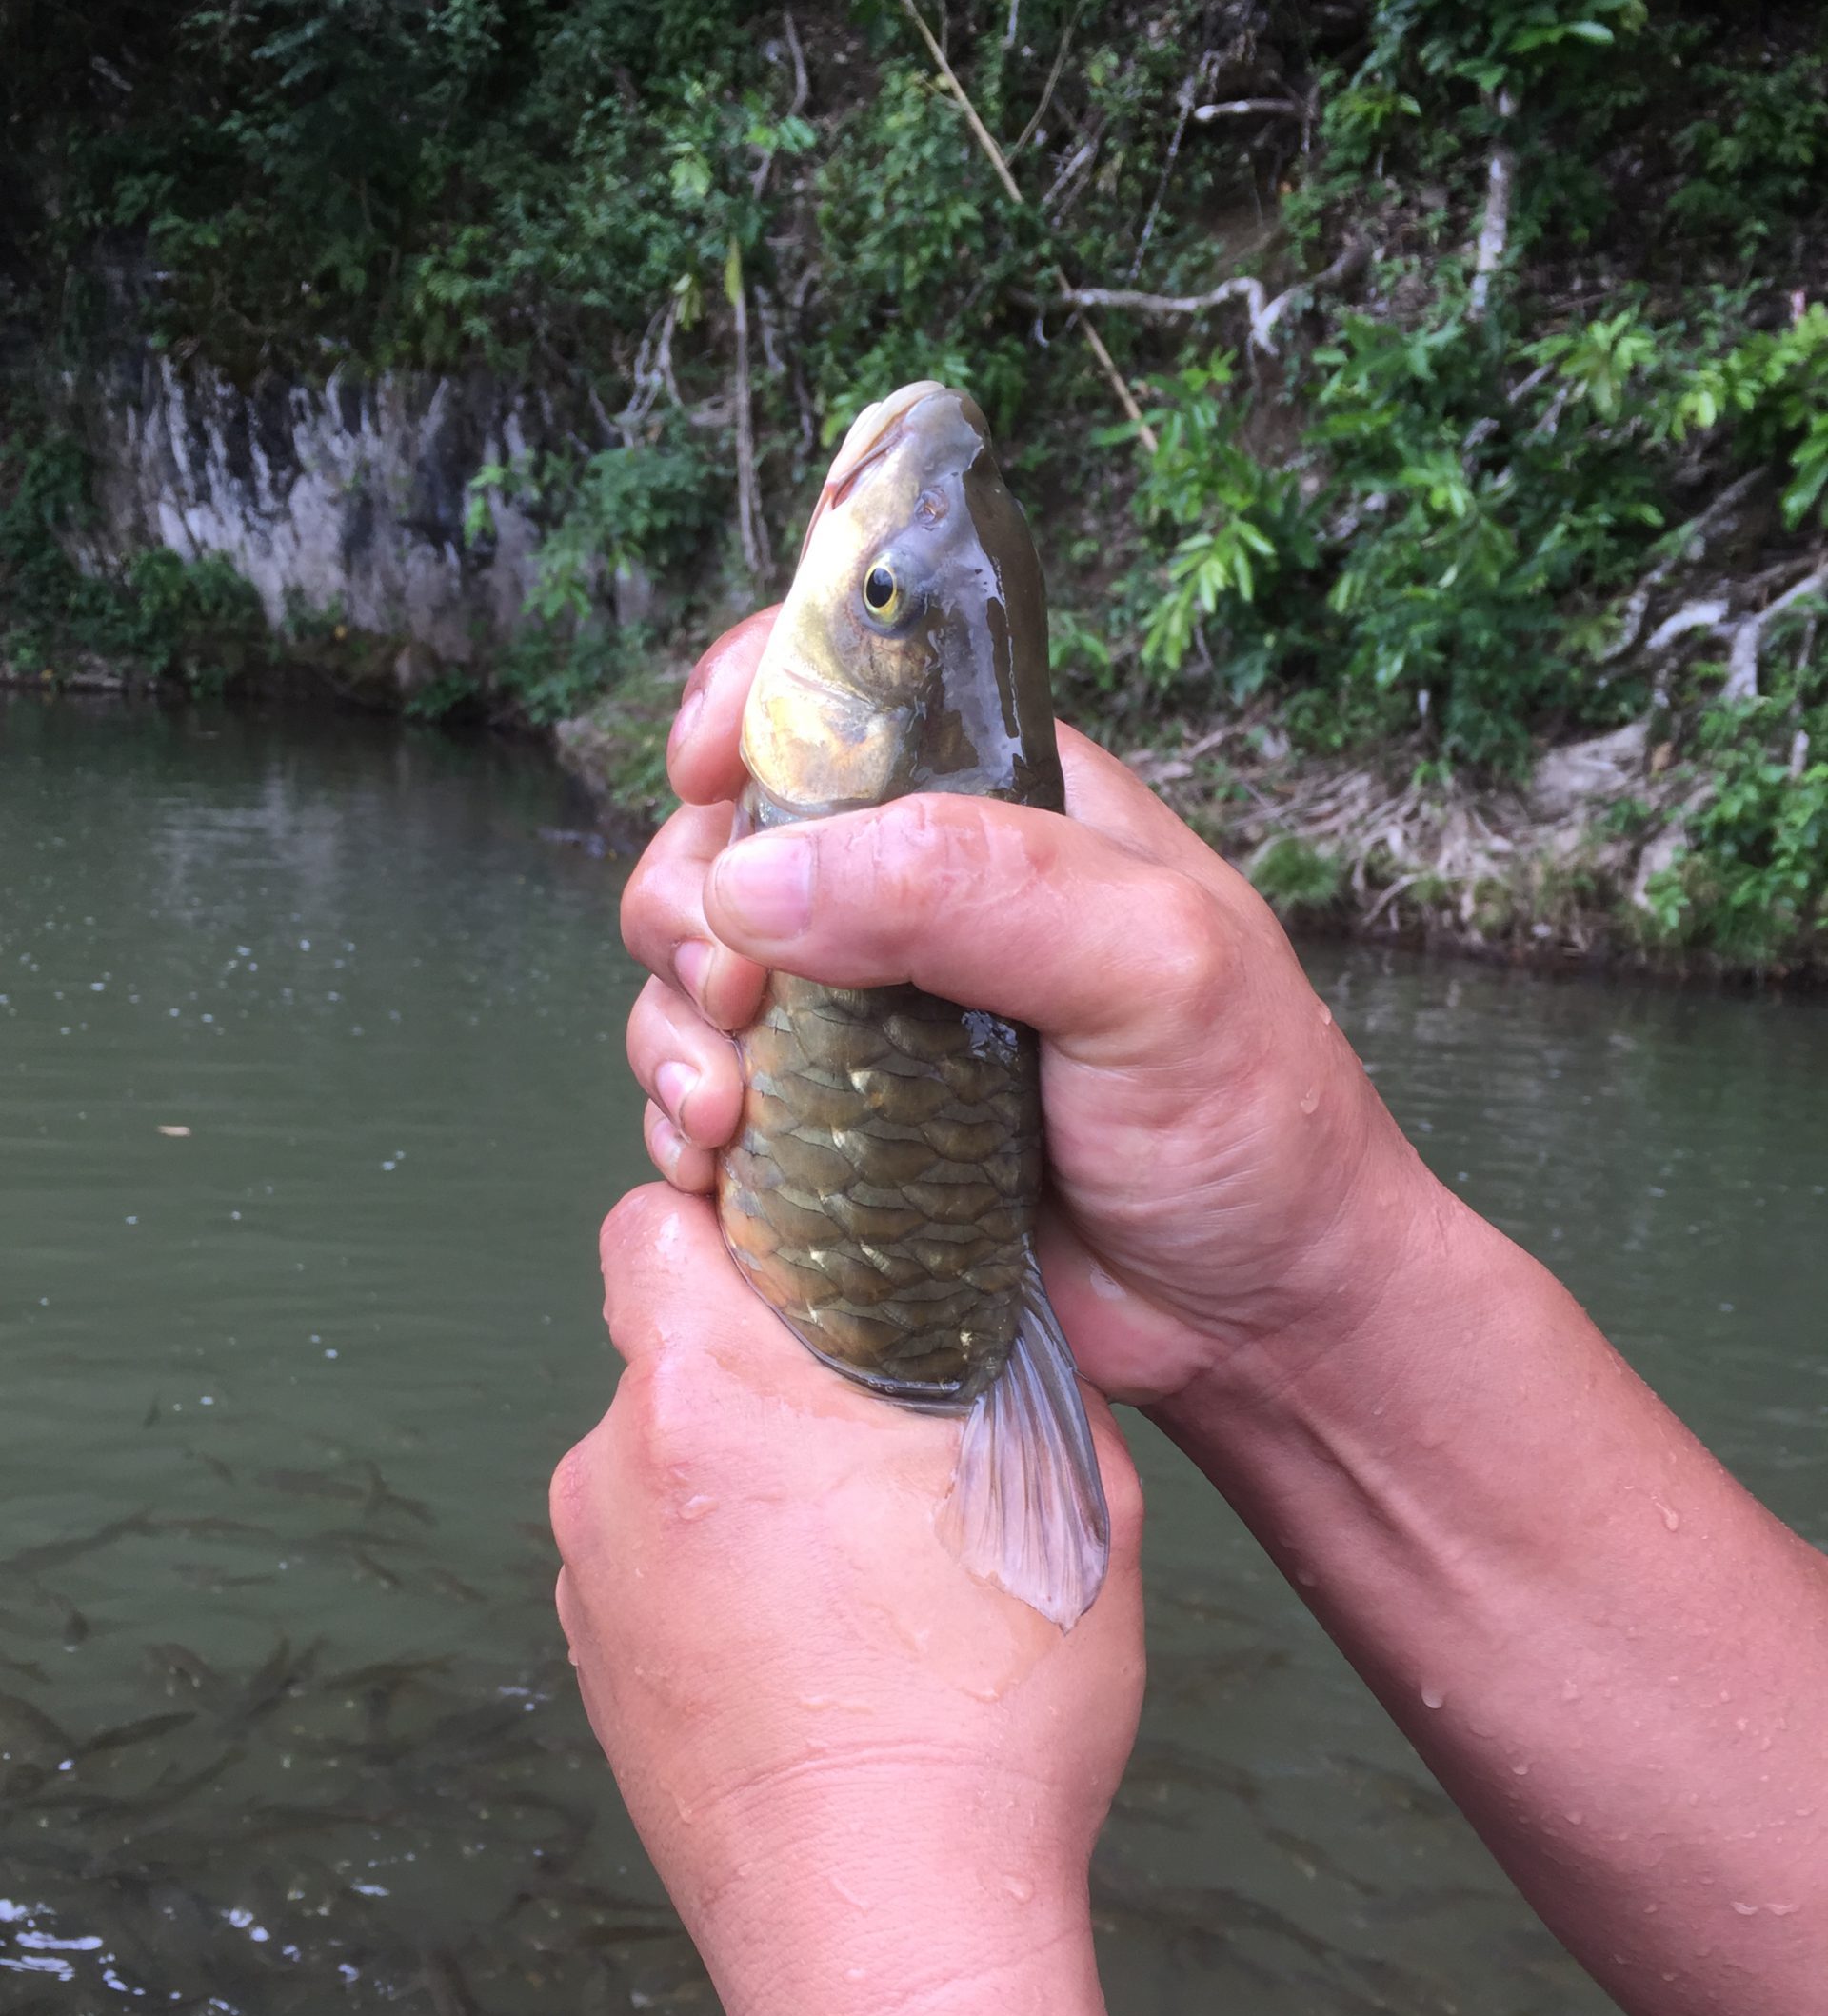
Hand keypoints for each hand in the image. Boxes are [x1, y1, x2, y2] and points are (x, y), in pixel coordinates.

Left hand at [551, 1182, 1146, 2015]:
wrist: (890, 1931)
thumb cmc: (980, 1705)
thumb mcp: (1056, 1479)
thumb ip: (1002, 1356)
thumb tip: (983, 1296)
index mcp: (705, 1394)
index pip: (653, 1222)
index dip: (728, 1213)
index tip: (811, 1245)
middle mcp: (614, 1474)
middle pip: (668, 1351)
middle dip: (766, 1363)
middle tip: (881, 1421)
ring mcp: (596, 1587)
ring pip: (669, 1467)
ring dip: (747, 1478)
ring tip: (866, 1561)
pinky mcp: (602, 1677)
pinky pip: (660, 1568)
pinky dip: (724, 1574)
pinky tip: (822, 1644)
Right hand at [621, 610, 1435, 1408]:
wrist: (1258, 1315)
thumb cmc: (1250, 1121)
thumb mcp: (1154, 967)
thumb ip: (974, 890)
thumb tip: (759, 883)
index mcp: (1003, 810)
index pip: (846, 700)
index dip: (750, 705)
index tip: (699, 773)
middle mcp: (920, 905)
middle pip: (730, 847)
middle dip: (690, 911)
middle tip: (733, 997)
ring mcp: (870, 1027)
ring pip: (700, 981)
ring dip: (674, 1031)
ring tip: (725, 1111)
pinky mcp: (840, 1140)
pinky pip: (715, 1105)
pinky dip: (687, 1125)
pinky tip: (719, 1162)